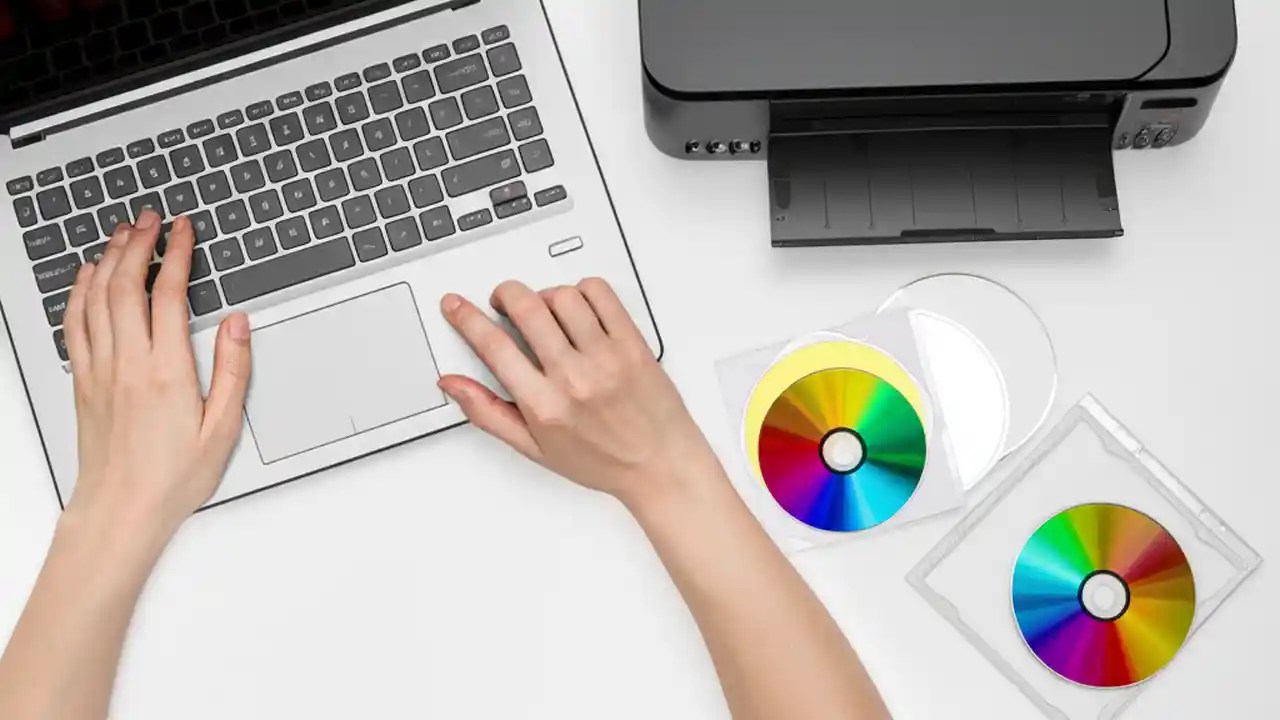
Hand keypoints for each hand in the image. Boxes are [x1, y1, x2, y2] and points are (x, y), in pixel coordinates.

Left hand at [63, 211, 251, 539]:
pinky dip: (79, 291)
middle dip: (139, 243)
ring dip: (109, 258)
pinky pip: (75, 323)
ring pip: (96, 297)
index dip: (176, 254)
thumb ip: (233, 370)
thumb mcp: (224, 428)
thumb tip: (238, 323)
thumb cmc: (173, 477)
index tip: (184, 230)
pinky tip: (88, 275)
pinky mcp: (82, 382)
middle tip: (152, 218)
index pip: (168, 295)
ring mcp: (99, 370)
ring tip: (124, 233)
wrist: (121, 511)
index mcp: (167, 372)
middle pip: (125, 285)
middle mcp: (128, 364)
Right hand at [438, 279, 719, 510]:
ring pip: (562, 296)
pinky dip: (583, 290)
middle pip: (526, 308)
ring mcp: (606, 357)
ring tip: (545, 310)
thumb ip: (488, 412)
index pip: (493, 348)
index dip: (466, 319)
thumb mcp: (534, 447)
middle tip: (503, 301)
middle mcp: (574, 378)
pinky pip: (601, 294)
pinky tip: (579, 307)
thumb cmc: (603, 460)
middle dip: (504, 294)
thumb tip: (452, 385)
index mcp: (544, 406)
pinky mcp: (633, 344)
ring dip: (544, 294)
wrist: (661, 465)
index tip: (456, 305)